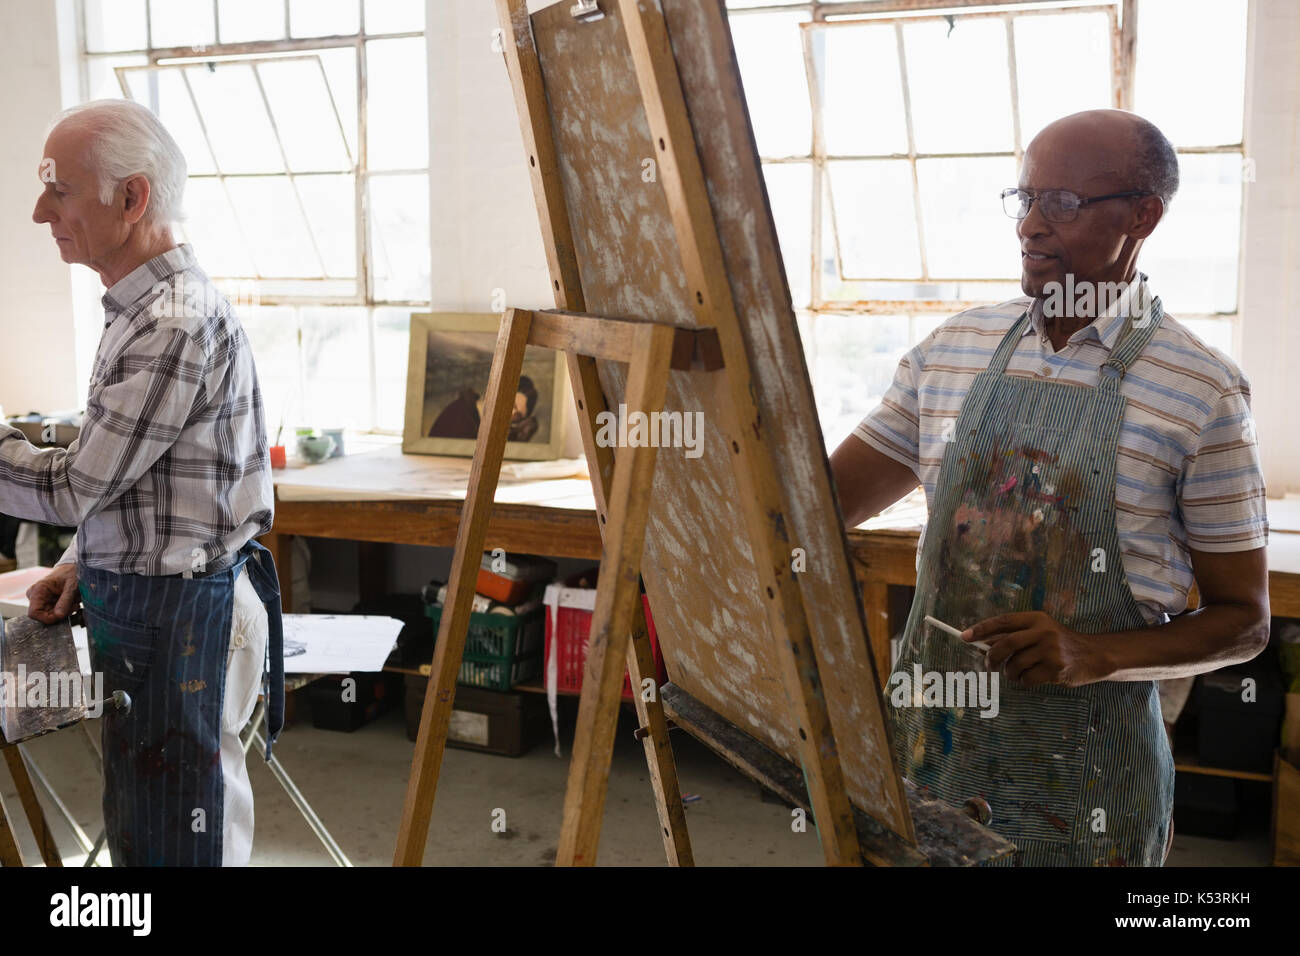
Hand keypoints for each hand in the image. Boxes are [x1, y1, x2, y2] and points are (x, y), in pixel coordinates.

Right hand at [27, 563, 79, 623]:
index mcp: (38, 590)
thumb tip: (59, 616)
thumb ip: (65, 601)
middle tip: (74, 607)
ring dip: (64, 612)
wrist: (73, 568)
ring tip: (75, 603)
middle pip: (43, 616)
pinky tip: (72, 603)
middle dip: (60, 615)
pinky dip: (65, 611)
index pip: (34, 613)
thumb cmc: (71, 573)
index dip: (47, 618)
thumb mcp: (72, 586)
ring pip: (50, 615)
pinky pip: (54, 613)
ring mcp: (40, 600)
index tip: (62, 616)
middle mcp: (35, 596)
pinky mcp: (47, 602)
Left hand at [961, 611, 1106, 686]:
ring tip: (1017, 673)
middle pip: (1005, 644)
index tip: (965, 636)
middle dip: (991, 657)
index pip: (1003, 621)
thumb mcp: (1040, 630)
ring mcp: (1050, 650)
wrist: (1093, 656)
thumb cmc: (1060, 644)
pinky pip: (1027, 679)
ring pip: (1014, 665)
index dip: (982, 629)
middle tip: (988, 666)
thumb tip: (982, 642)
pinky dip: (1023, 681)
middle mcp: (1043, 631)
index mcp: (1036, 618)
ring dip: (1010, 673)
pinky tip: (1032, 677)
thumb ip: (1016, 634)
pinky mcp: (1055, 669)